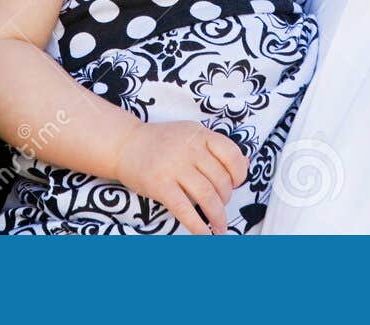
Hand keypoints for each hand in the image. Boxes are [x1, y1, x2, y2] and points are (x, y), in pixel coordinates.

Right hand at [113, 120, 249, 234]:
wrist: (125, 144)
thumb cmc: (160, 142)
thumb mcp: (190, 135)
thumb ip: (215, 148)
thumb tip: (245, 164)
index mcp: (199, 134)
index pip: (231, 154)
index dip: (239, 173)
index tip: (236, 184)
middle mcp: (188, 149)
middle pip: (220, 180)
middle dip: (226, 199)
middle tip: (221, 207)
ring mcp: (174, 167)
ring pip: (207, 196)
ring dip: (217, 216)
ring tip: (220, 226)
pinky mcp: (160, 185)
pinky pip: (185, 210)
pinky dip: (198, 226)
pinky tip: (204, 234)